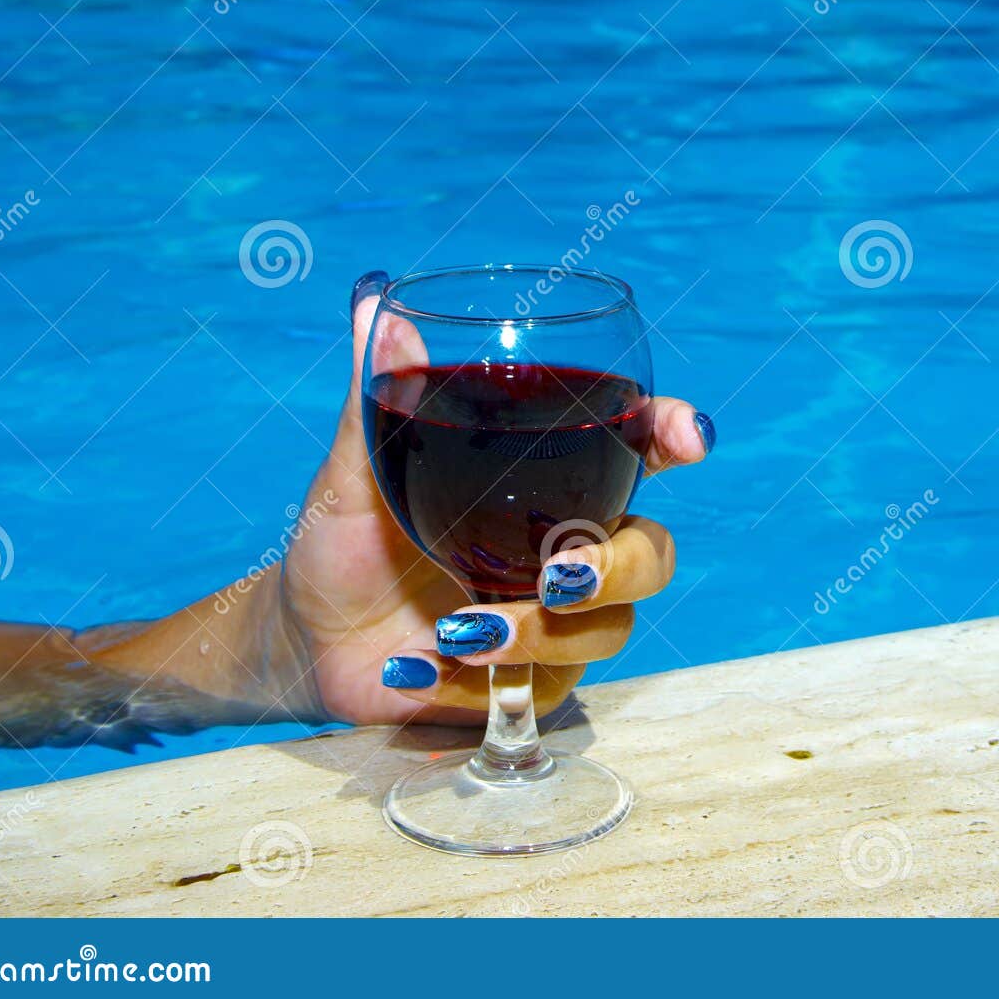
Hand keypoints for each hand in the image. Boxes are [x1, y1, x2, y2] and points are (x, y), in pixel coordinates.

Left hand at [279, 272, 711, 725]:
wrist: (308, 640)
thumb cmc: (342, 543)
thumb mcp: (351, 473)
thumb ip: (375, 400)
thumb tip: (373, 309)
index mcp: (547, 482)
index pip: (635, 451)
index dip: (672, 436)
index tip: (690, 435)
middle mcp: (567, 548)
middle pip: (650, 554)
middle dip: (619, 567)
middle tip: (557, 577)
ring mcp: (557, 621)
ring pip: (607, 631)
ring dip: (539, 634)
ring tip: (456, 629)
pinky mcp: (530, 684)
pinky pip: (539, 689)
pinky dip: (478, 681)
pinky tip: (418, 667)